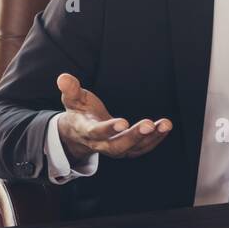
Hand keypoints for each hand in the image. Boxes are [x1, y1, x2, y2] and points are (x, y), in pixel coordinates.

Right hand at [55, 73, 171, 162]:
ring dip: (150, 138)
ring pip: (133, 149)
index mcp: (87, 131)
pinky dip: (155, 139)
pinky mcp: (127, 150)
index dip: (109, 129)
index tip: (123, 122)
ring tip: (164, 124)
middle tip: (148, 124)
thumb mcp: (72, 99)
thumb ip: (70, 89)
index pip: (98, 132)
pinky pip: (142, 148)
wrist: (80, 134)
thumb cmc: (79, 112)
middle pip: (118, 146)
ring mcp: (115, 149)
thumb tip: (63, 77)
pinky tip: (165, 127)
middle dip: (134, 136)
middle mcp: (101, 144)